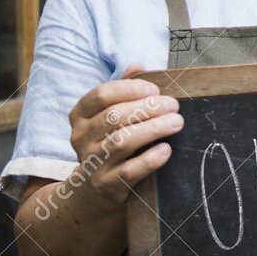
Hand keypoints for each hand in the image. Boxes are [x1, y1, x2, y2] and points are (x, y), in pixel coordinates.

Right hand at [66, 64, 182, 205]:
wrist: (95, 189)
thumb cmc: (109, 143)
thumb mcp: (110, 115)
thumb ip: (123, 90)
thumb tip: (137, 66)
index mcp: (80, 115)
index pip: (101, 95)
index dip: (130, 89)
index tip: (155, 90)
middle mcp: (80, 138)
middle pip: (114, 116)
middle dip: (148, 108)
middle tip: (174, 106)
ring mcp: (92, 163)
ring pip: (121, 142)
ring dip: (153, 129)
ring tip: (176, 122)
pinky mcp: (106, 185)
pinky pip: (129, 171)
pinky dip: (150, 159)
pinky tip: (166, 149)